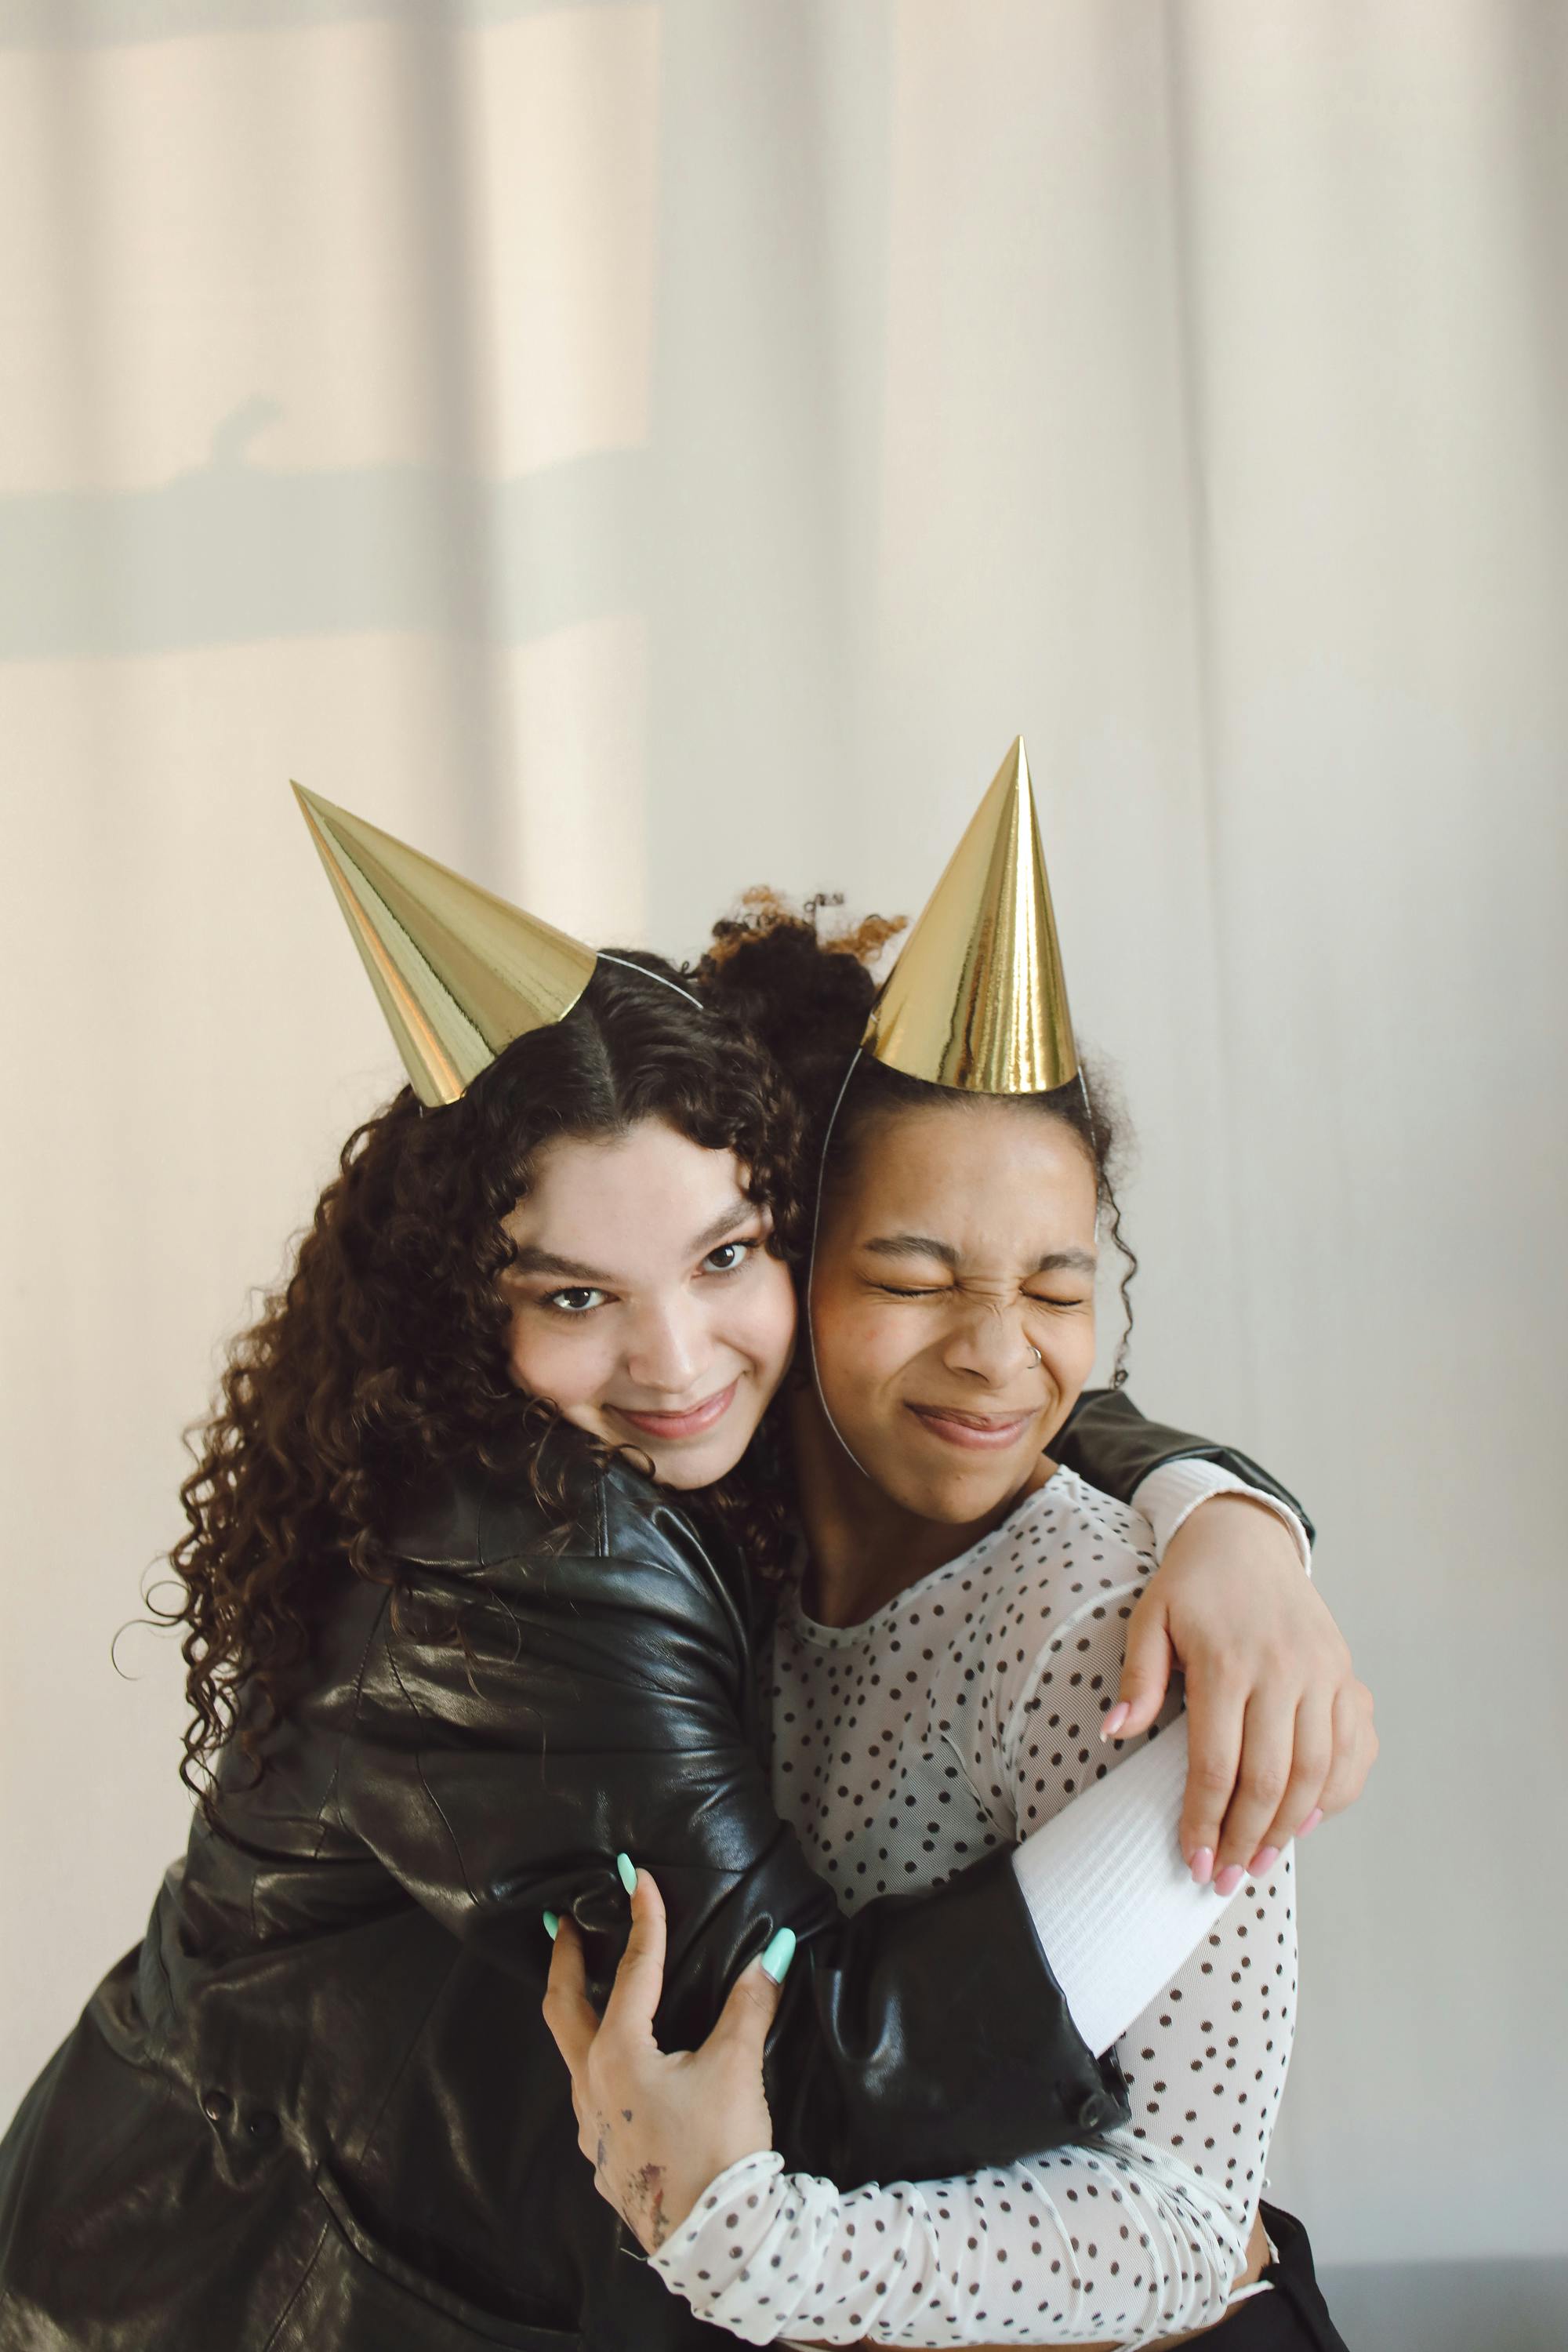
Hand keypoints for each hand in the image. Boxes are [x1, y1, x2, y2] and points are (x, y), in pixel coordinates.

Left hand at [541, 1864, 788, 2252]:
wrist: (716, 2241)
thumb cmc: (719, 2147)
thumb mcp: (738, 2067)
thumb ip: (751, 2004)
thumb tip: (777, 1950)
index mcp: (617, 2051)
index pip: (632, 1969)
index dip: (642, 1919)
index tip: (637, 1877)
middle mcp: (590, 2084)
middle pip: (563, 2006)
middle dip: (565, 1960)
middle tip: (565, 1922)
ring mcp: (592, 2127)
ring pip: (572, 2055)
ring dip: (577, 2014)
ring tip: (591, 1989)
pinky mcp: (606, 2160)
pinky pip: (590, 2099)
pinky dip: (597, 2065)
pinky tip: (619, 2069)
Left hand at [1109, 1497, 1377, 1886]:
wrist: (1247, 1540)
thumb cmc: (1191, 1586)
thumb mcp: (1149, 1619)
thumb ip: (1137, 1680)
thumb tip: (1113, 1733)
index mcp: (1227, 1661)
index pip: (1217, 1763)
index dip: (1205, 1821)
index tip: (1194, 1860)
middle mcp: (1283, 1670)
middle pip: (1270, 1778)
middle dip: (1248, 1838)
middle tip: (1227, 1877)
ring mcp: (1323, 1673)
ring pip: (1316, 1772)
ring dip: (1290, 1828)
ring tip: (1261, 1861)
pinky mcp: (1347, 1675)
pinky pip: (1354, 1748)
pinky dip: (1337, 1793)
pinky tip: (1307, 1820)